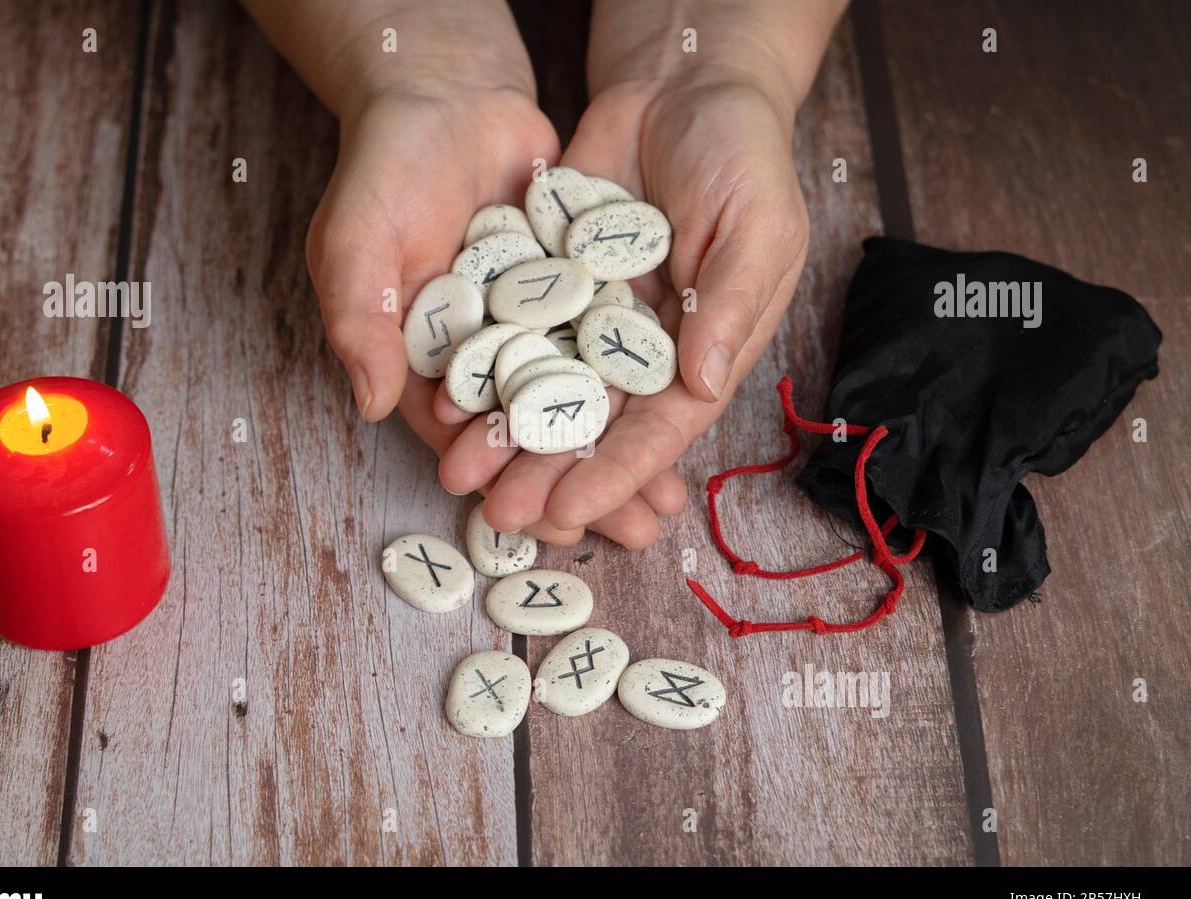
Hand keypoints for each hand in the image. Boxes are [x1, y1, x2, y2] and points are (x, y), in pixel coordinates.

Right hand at [307, 87, 683, 547]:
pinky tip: (682, 410)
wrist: (447, 93)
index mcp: (429, 363)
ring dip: (620, 448)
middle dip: (581, 485)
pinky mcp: (580, 289)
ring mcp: (538, 323)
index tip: (542, 524)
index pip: (468, 440)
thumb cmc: (384, 170)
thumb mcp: (356, 246)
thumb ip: (363, 324)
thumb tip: (375, 405)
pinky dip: (644, 380)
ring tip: (664, 501)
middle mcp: (487, 354)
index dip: (505, 482)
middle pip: (538, 434)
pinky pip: (616, 346)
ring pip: (585, 402)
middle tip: (630, 533)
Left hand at [433, 75, 808, 536]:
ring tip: (458, 470)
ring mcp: (589, 315)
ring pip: (540, 388)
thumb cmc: (742, 153)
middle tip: (498, 513)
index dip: (615, 473)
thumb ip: (731, 303)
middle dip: (545, 470)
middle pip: (589, 423)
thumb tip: (704, 382)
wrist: (681, 82)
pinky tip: (445, 395)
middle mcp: (640, 346)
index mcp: (700, 349)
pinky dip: (479, 363)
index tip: (570, 510)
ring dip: (502, 434)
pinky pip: (509, 328)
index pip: (659, 428)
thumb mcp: (757, 224)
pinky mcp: (547, 279)